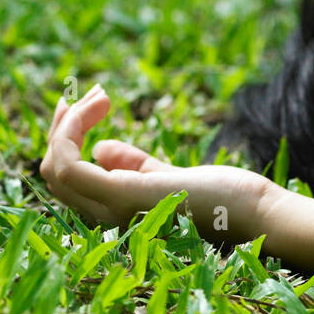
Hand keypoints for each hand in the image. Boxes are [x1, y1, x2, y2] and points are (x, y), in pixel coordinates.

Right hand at [39, 85, 268, 239]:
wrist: (260, 215)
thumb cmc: (227, 200)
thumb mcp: (173, 177)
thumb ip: (137, 167)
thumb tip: (100, 147)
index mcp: (119, 214)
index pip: (68, 182)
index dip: (67, 141)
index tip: (91, 106)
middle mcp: (110, 219)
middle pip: (54, 175)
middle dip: (61, 127)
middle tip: (88, 94)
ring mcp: (115, 210)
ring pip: (56, 168)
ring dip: (66, 122)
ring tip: (98, 94)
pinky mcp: (126, 197)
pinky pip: (71, 164)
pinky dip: (73, 128)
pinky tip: (100, 102)